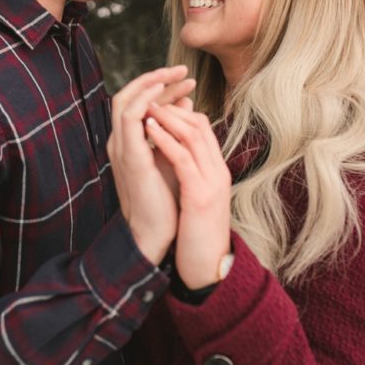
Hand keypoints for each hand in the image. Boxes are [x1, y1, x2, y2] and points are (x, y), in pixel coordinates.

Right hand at [108, 66, 195, 264]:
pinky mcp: (129, 155)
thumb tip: (186, 102)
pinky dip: (146, 101)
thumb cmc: (166, 199)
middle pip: (128, 96)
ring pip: (125, 100)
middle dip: (155, 78)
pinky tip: (164, 92)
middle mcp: (120, 141)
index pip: (138, 103)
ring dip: (151, 83)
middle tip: (183, 70)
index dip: (161, 87)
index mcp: (129, 142)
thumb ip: (176, 129)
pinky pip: (130, 117)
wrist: (155, 232)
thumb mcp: (173, 155)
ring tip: (177, 74)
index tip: (187, 80)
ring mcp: (121, 147)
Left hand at [145, 103, 231, 288]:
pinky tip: (149, 130)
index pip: (201, 127)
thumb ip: (187, 171)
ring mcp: (211, 181)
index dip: (177, 112)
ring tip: (146, 106)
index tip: (154, 105)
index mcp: (215, 170)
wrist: (208, 266)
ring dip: (167, 117)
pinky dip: (166, 140)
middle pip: (198, 124)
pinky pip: (183, 158)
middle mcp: (217, 171)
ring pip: (193, 135)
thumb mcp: (194, 195)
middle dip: (171, 107)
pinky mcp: (200, 195)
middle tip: (148, 98)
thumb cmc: (197, 233)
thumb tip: (172, 151)